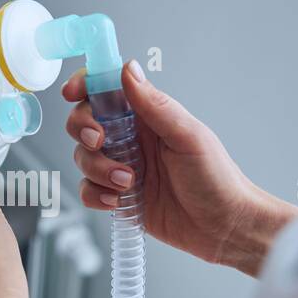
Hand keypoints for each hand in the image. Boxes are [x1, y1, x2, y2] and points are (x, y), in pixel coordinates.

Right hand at [63, 59, 297, 276]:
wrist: (224, 227)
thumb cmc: (218, 179)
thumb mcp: (188, 136)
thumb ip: (155, 105)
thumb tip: (128, 70)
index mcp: (147, 116)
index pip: (105, 90)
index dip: (84, 86)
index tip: (73, 94)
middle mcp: (131, 138)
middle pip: (83, 122)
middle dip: (84, 131)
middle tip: (101, 142)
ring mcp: (122, 167)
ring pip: (83, 158)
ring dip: (97, 169)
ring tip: (129, 182)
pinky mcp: (119, 196)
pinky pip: (88, 190)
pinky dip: (96, 196)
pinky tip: (118, 201)